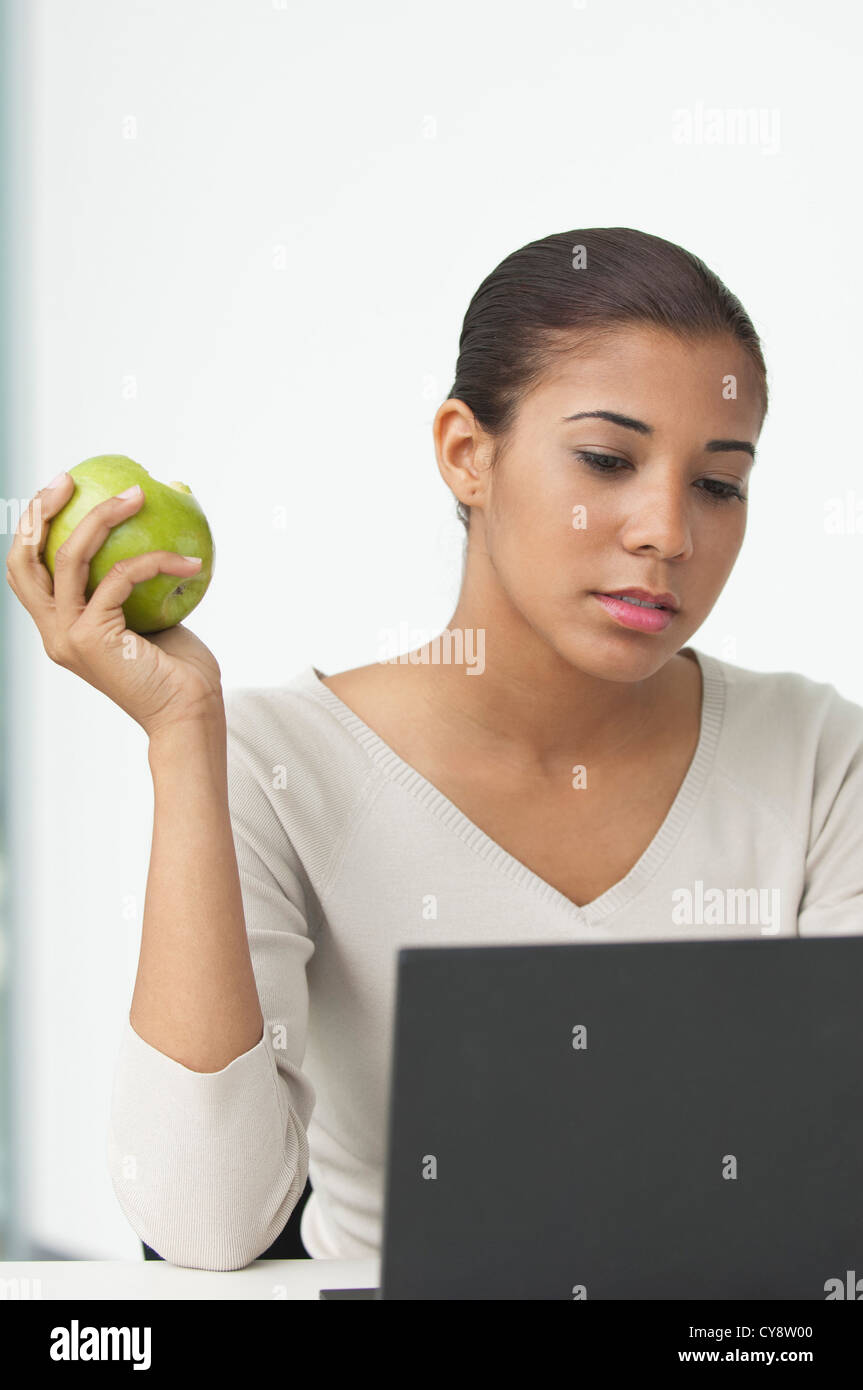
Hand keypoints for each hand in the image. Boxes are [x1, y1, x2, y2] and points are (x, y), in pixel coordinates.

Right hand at [6, 472, 223, 736]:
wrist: (189, 715)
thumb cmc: (180, 669)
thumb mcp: (156, 612)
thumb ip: (144, 576)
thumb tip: (165, 514)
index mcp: (61, 627)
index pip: (28, 570)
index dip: (32, 527)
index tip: (61, 489)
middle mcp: (53, 632)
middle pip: (24, 559)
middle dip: (39, 511)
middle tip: (71, 478)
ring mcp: (67, 636)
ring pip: (68, 557)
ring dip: (102, 517)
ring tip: (139, 494)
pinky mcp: (90, 638)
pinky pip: (120, 578)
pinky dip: (156, 561)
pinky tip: (190, 562)